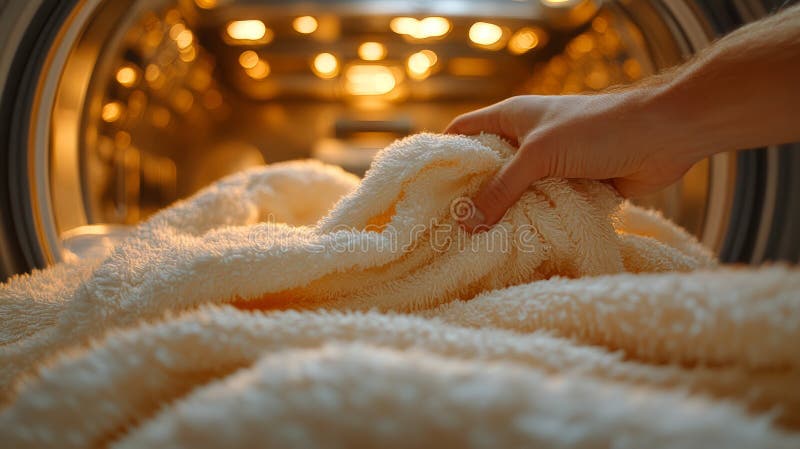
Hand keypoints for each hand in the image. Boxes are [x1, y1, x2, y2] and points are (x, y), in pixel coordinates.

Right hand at [444, 93, 700, 230]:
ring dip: (504, 214)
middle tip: (448, 227)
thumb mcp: (538, 155)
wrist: (663, 137)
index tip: (425, 186)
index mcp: (512, 118)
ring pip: (517, 193)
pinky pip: (545, 208)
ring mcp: (551, 165)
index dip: (444, 153)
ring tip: (478, 245)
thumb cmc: (596, 130)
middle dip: (472, 195)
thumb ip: (502, 189)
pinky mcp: (574, 187)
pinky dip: (534, 224)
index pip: (465, 131)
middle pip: (489, 169)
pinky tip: (517, 246)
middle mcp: (528, 141)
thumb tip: (467, 224)